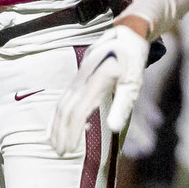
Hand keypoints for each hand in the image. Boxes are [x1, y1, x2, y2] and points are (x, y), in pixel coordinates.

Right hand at [49, 20, 151, 157]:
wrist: (125, 34)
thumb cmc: (133, 61)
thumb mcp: (133, 84)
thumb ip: (122, 106)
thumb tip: (113, 129)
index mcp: (96, 83)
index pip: (78, 112)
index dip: (72, 132)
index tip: (70, 150)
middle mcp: (82, 80)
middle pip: (65, 111)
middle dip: (60, 133)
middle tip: (60, 153)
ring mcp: (77, 79)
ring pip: (60, 105)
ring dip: (56, 126)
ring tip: (55, 145)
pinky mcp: (77, 79)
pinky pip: (62, 99)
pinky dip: (57, 115)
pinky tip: (59, 127)